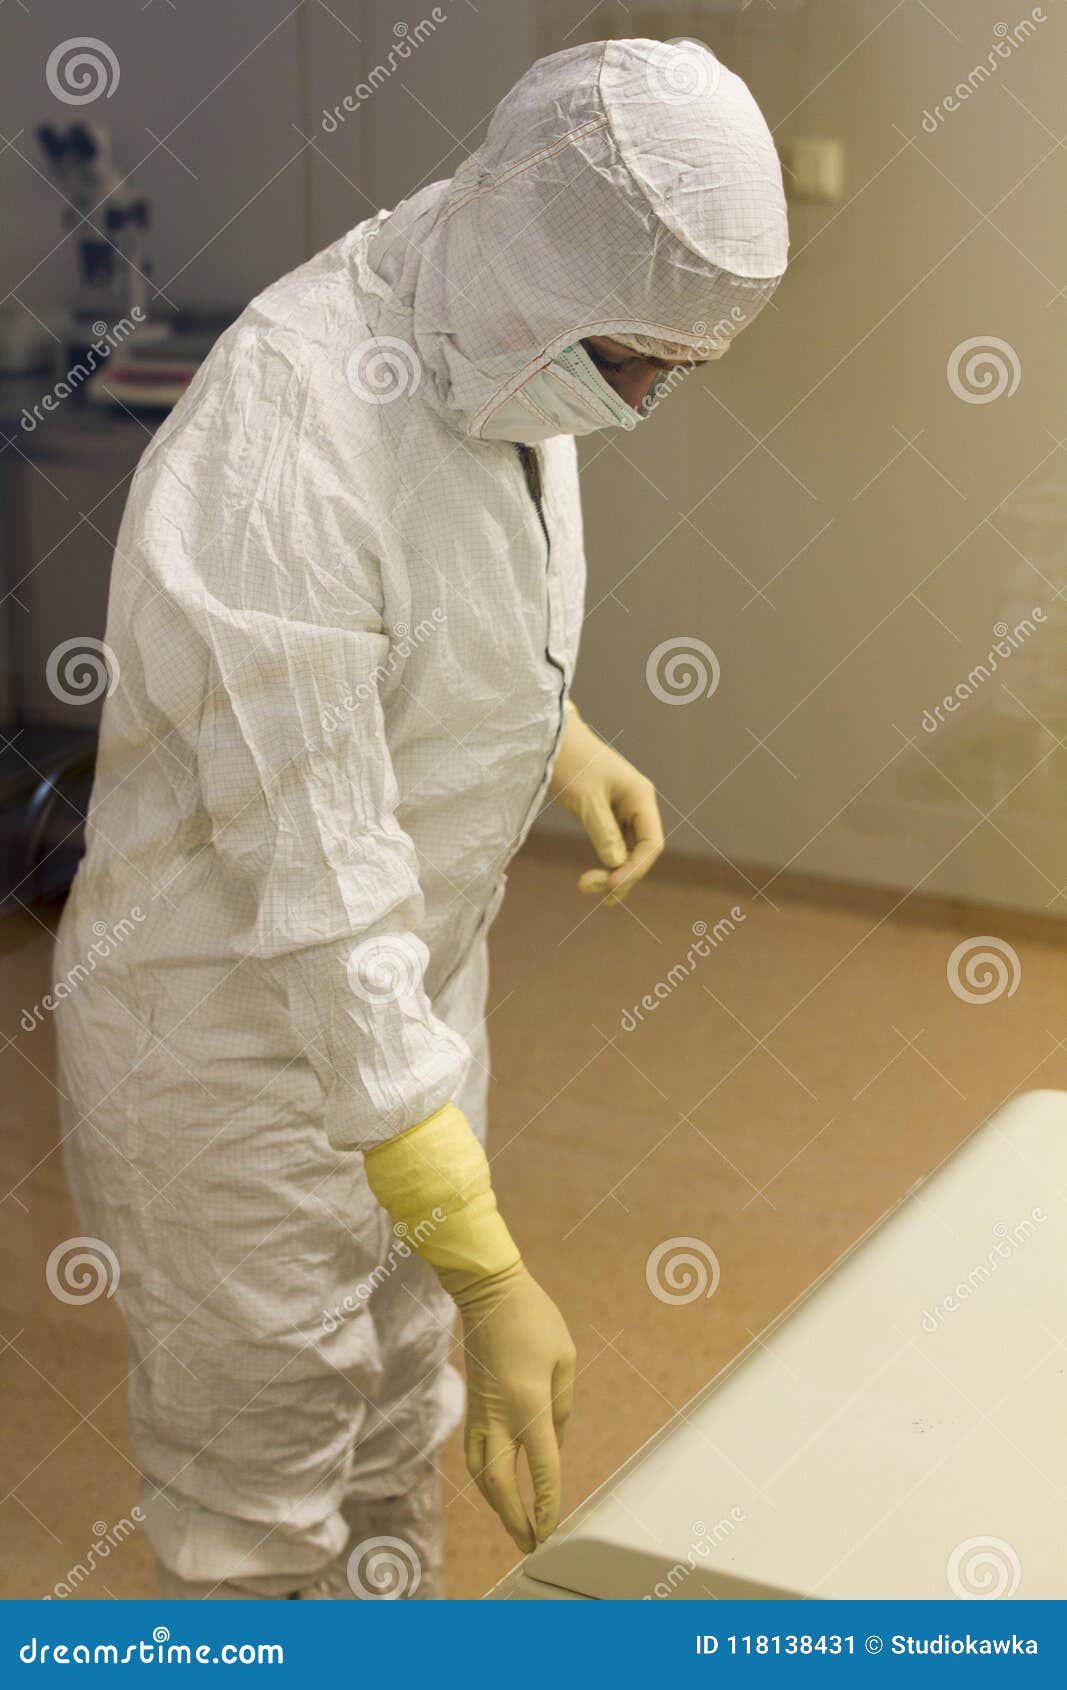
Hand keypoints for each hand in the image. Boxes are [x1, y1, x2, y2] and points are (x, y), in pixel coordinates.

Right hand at [450, 1261, 575, 1551]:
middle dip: (514, 1520)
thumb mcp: (565, 1359)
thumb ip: (562, 1407)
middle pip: (501, 1485)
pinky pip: (474, 1454)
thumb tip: (554, 1445)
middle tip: (530, 1543)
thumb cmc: (534, 1319)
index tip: (551, 1529)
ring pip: (481, 1474)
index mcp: (529, 1405)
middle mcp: (500, 1416)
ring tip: (512, 1525)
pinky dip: (484, 1479)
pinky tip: (495, 1487)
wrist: (488, 1291)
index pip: (542, 1469)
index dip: (547, 1504)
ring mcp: (481, 1412)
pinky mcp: (473, 1405)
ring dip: (495, 1506)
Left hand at [549, 705, 663, 903]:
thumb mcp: (586, 799)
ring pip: (629, 851)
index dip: (634, 869)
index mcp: (640, 797)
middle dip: (621, 875)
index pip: (651, 844)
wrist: (552, 738)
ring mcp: (624, 810)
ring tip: (586, 886)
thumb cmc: (569, 762)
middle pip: (642, 852)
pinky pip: (616, 844)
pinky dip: (606, 861)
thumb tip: (615, 864)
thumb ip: (603, 831)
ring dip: (613, 872)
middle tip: (587, 888)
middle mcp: (638, 804)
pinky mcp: (608, 813)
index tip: (607, 884)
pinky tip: (592, 875)